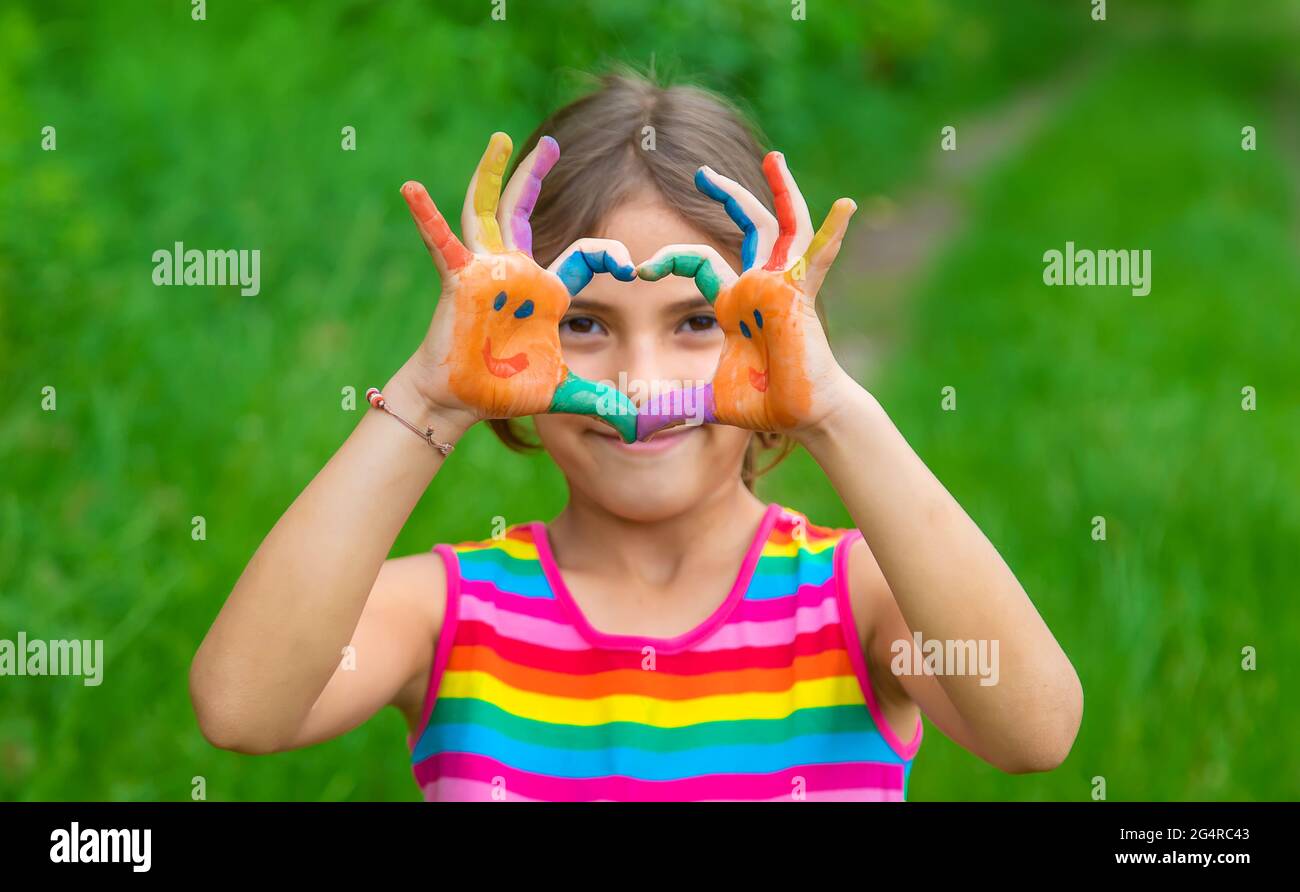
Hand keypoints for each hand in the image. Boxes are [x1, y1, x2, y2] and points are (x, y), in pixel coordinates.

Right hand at [400, 132, 638, 441]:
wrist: (463, 400)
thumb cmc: (507, 390)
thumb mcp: (564, 393)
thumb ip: (600, 401)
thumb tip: (637, 424)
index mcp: (547, 290)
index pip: (586, 256)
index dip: (610, 257)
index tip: (632, 267)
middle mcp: (516, 271)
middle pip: (527, 211)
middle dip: (537, 176)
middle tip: (553, 142)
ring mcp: (485, 270)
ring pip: (487, 212)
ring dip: (490, 176)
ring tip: (500, 140)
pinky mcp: (458, 281)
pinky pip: (441, 244)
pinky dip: (426, 217)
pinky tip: (411, 189)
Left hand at [635, 152, 857, 438]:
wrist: (799, 415)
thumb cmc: (759, 404)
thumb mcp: (703, 400)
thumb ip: (670, 408)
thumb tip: (633, 431)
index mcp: (732, 300)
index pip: (697, 262)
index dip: (667, 259)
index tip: (639, 270)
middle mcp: (758, 284)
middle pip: (745, 226)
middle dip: (726, 195)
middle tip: (700, 170)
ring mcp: (784, 285)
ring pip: (782, 227)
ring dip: (780, 192)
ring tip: (772, 158)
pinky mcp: (803, 297)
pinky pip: (820, 259)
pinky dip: (835, 233)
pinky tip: (847, 205)